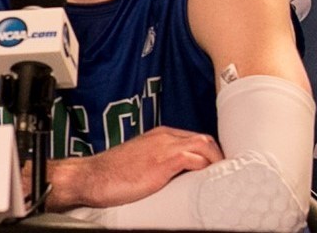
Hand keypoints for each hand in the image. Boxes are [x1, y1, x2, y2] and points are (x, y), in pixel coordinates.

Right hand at [46, 126, 222, 209]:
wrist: (91, 177)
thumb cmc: (111, 174)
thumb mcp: (139, 162)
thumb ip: (158, 163)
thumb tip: (174, 177)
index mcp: (159, 136)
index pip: (195, 138)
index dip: (210, 153)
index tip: (217, 168)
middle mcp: (164, 137)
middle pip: (204, 139)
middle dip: (218, 156)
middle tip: (224, 175)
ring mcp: (164, 147)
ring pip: (203, 145)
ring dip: (216, 161)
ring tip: (222, 178)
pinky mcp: (162, 162)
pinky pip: (195, 158)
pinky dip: (206, 167)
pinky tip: (209, 179)